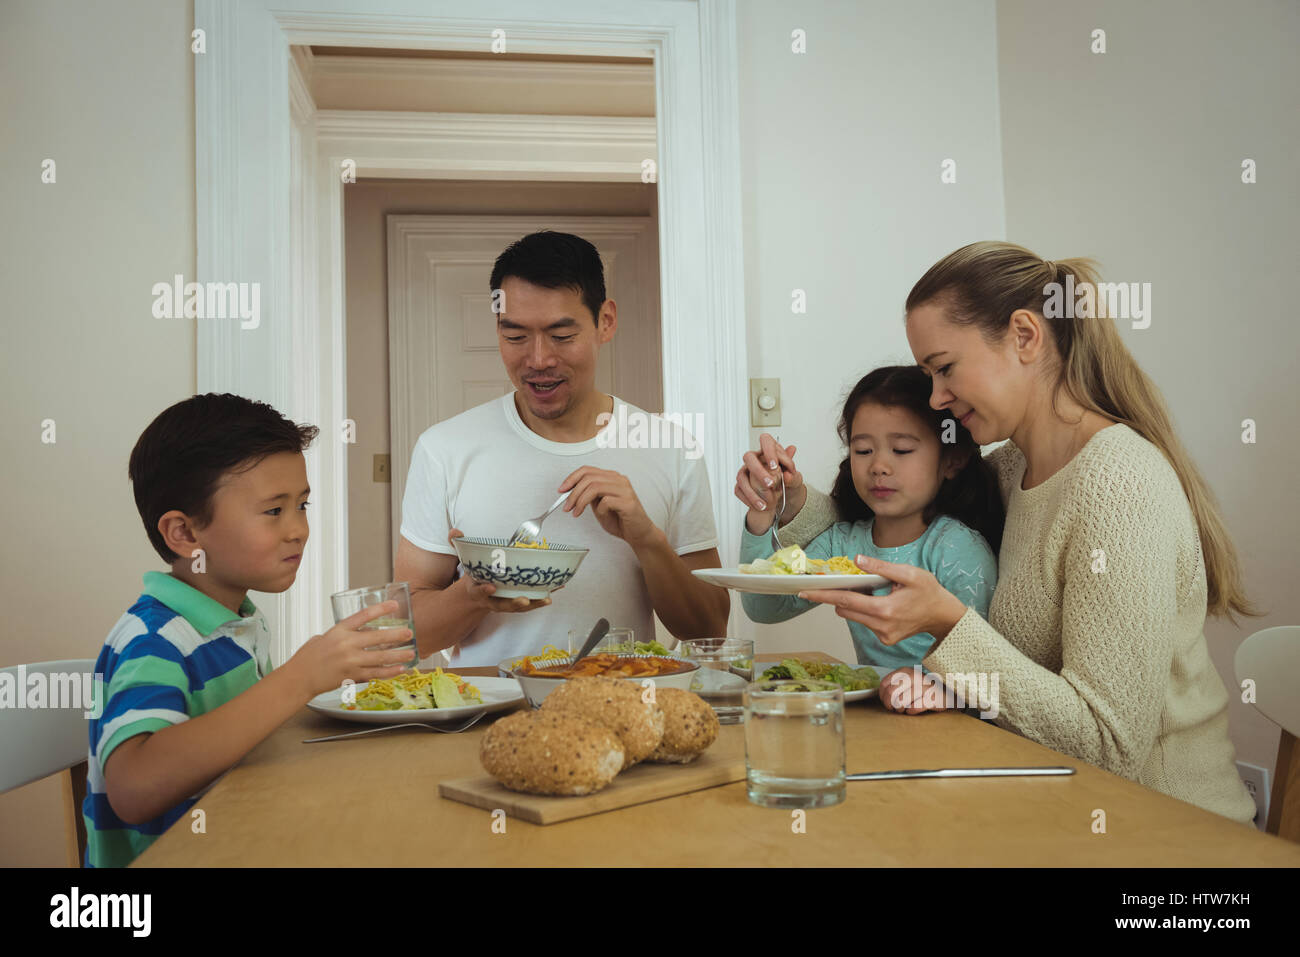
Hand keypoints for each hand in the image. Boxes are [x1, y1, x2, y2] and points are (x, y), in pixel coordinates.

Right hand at [286, 600, 413, 698]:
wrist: (299, 677)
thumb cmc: (309, 657)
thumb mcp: (324, 637)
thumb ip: (343, 634)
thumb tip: (362, 632)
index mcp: (339, 630)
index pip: (363, 616)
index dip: (380, 609)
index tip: (394, 605)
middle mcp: (346, 644)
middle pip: (377, 637)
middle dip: (396, 635)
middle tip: (409, 633)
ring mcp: (350, 661)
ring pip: (380, 657)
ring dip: (398, 655)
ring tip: (411, 653)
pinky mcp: (352, 676)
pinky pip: (375, 673)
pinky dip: (390, 672)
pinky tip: (400, 669)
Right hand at [449, 528, 553, 613]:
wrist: (476, 595)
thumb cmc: (474, 575)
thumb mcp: (463, 560)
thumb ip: (458, 545)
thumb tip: (455, 531)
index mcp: (477, 590)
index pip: (479, 591)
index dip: (484, 590)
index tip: (490, 587)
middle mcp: (492, 600)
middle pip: (503, 605)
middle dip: (514, 603)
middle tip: (524, 600)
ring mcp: (505, 602)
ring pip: (519, 606)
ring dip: (534, 603)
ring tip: (547, 599)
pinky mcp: (517, 601)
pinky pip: (531, 601)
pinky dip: (542, 597)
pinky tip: (556, 589)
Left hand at [558, 467, 660, 548]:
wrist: (639, 534)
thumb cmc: (621, 520)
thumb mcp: (599, 505)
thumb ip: (589, 496)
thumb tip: (570, 491)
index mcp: (612, 478)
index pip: (587, 470)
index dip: (571, 478)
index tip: (562, 490)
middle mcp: (619, 480)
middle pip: (589, 478)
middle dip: (573, 493)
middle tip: (567, 506)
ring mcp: (625, 490)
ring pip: (595, 487)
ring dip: (581, 501)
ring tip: (576, 512)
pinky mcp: (628, 502)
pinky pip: (606, 501)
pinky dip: (599, 510)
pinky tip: (602, 515)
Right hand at [734, 433, 804, 533]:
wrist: (783, 494)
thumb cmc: (787, 480)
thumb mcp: (795, 477)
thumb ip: (793, 474)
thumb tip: (790, 474)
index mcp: (768, 451)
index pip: (765, 440)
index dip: (769, 451)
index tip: (775, 465)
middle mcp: (754, 459)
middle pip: (748, 457)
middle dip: (758, 471)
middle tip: (770, 484)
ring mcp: (745, 472)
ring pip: (741, 477)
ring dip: (752, 490)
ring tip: (766, 502)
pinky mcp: (741, 485)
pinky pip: (738, 490)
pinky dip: (748, 499)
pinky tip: (759, 505)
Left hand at [796, 556, 966, 645]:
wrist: (944, 615)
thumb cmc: (928, 591)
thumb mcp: (909, 574)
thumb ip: (881, 568)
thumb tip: (857, 560)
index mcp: (885, 610)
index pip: (846, 601)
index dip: (824, 596)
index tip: (805, 592)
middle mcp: (881, 627)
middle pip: (845, 610)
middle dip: (835, 597)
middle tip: (828, 582)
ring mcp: (883, 636)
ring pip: (853, 617)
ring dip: (851, 603)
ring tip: (865, 589)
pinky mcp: (885, 639)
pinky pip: (864, 622)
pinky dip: (863, 610)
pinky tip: (876, 601)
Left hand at [878, 667, 949, 714]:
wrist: (947, 693)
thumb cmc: (922, 690)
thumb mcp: (908, 682)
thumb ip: (894, 685)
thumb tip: (883, 697)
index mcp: (905, 671)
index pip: (884, 684)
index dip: (882, 696)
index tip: (886, 702)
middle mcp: (914, 676)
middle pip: (891, 693)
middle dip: (890, 704)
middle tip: (894, 709)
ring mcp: (924, 686)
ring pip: (901, 701)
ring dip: (900, 709)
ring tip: (904, 709)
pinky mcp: (932, 698)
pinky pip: (914, 708)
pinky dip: (911, 711)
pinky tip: (913, 710)